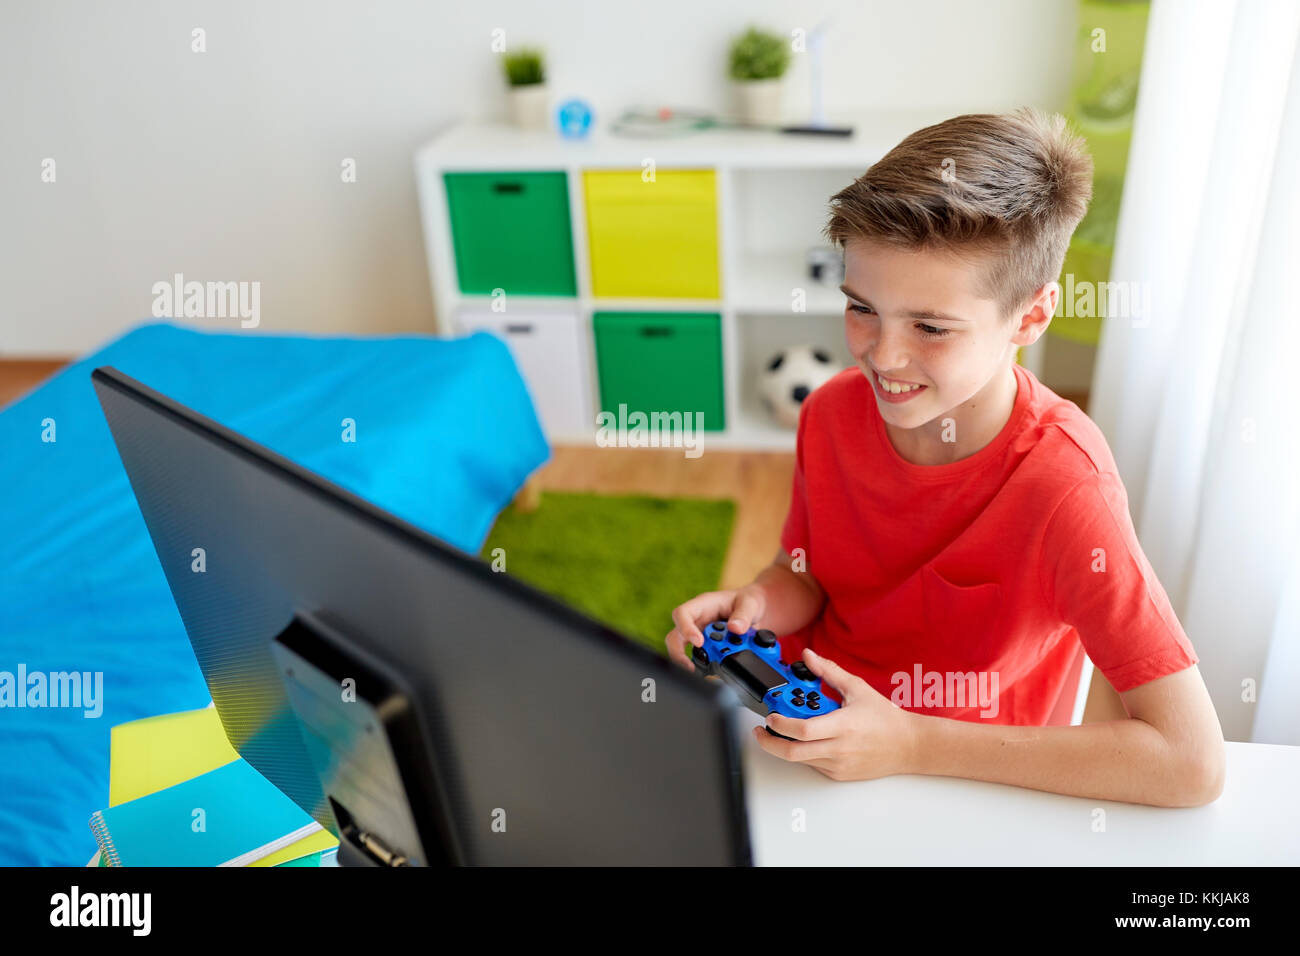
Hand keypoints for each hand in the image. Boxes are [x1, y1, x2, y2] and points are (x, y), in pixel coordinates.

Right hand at [664, 585, 766, 671]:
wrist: (754, 610)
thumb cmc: (746, 601)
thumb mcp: (750, 603)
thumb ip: (744, 615)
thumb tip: (735, 628)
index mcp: (703, 605)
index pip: (682, 613)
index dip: (685, 628)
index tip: (699, 642)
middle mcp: (696, 621)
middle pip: (675, 636)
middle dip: (678, 653)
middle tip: (690, 667)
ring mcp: (698, 634)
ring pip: (683, 650)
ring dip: (693, 661)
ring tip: (707, 671)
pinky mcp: (705, 647)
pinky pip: (699, 659)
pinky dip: (706, 667)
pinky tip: (716, 671)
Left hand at [753, 647, 919, 780]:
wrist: (908, 745)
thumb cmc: (885, 719)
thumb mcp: (857, 688)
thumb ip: (829, 671)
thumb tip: (809, 656)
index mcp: (842, 726)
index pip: (801, 730)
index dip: (779, 724)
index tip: (770, 715)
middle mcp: (838, 749)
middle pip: (792, 752)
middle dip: (769, 742)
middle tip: (761, 731)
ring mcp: (838, 765)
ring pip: (800, 760)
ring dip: (784, 747)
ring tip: (779, 732)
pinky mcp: (839, 774)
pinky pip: (813, 765)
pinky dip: (803, 753)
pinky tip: (806, 741)